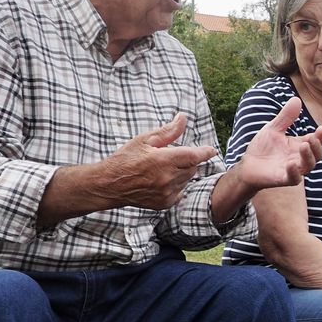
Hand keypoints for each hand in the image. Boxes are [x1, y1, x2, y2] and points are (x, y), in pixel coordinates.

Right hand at [101, 112, 219, 208]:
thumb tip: (183, 118)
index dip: (205, 152)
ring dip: (181, 172)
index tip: (212, 150)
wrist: (109, 184)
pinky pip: (180, 191)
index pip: (194, 155)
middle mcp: (167, 178)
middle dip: (187, 159)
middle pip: (192, 167)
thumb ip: (168, 131)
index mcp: (163, 160)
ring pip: (187, 179)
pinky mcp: (165, 203)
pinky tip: (160, 180)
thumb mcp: (145, 140)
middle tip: (169, 156)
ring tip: (161, 169)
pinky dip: (176, 184)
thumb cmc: (125, 159)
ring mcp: (167, 193)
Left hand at [233, 97, 321, 190]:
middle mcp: (299, 158)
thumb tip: (296, 99)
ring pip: (308, 166)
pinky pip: (293, 179)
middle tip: (312, 138)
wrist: (247, 164)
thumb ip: (286, 117)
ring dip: (308, 157)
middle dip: (317, 146)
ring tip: (304, 145)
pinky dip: (294, 172)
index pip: (315, 141)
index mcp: (299, 145)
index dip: (321, 136)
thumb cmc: (263, 147)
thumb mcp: (274, 128)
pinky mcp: (283, 179)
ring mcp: (292, 169)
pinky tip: (291, 164)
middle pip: (317, 155)